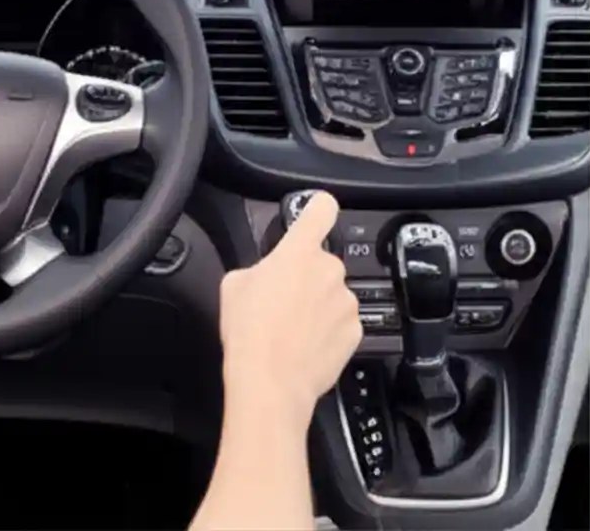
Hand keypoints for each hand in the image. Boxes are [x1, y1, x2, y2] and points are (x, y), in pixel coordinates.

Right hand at [218, 192, 362, 425]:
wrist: (271, 382)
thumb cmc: (250, 335)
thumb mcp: (233, 286)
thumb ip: (257, 267)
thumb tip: (265, 274)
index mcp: (299, 252)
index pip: (321, 210)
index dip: (319, 207)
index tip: (319, 210)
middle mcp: (330, 270)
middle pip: (321, 263)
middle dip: (307, 278)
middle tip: (283, 303)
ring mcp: (346, 300)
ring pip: (332, 295)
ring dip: (318, 306)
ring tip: (292, 330)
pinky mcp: (356, 328)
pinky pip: (342, 322)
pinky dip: (328, 330)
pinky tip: (306, 344)